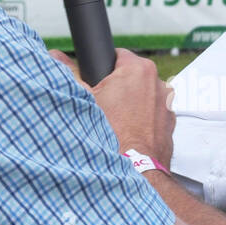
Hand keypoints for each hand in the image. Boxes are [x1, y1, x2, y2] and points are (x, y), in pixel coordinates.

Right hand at [52, 47, 173, 165]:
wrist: (135, 169)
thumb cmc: (112, 134)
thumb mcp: (85, 99)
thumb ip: (68, 71)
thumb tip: (55, 55)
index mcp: (138, 69)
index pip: (117, 56)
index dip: (103, 69)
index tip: (96, 83)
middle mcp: (158, 82)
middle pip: (131, 76)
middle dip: (118, 87)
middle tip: (103, 105)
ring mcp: (167, 103)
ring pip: (143, 96)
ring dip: (131, 104)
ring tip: (116, 122)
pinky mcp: (170, 122)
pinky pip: (153, 114)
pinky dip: (143, 120)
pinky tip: (128, 132)